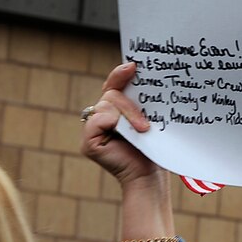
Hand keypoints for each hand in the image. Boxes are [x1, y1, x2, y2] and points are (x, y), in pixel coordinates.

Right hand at [81, 63, 159, 186]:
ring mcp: (92, 130)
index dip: (120, 74)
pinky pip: (98, 119)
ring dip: (127, 115)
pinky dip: (113, 123)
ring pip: (106, 104)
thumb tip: (139, 71)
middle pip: (111, 94)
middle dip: (130, 105)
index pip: (113, 86)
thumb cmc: (152, 148)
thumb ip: (140, 100)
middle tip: (145, 124)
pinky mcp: (88, 142)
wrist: (149, 175)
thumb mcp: (148, 117)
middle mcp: (100, 118)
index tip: (134, 66)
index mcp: (115, 111)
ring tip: (143, 131)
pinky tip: (126, 135)